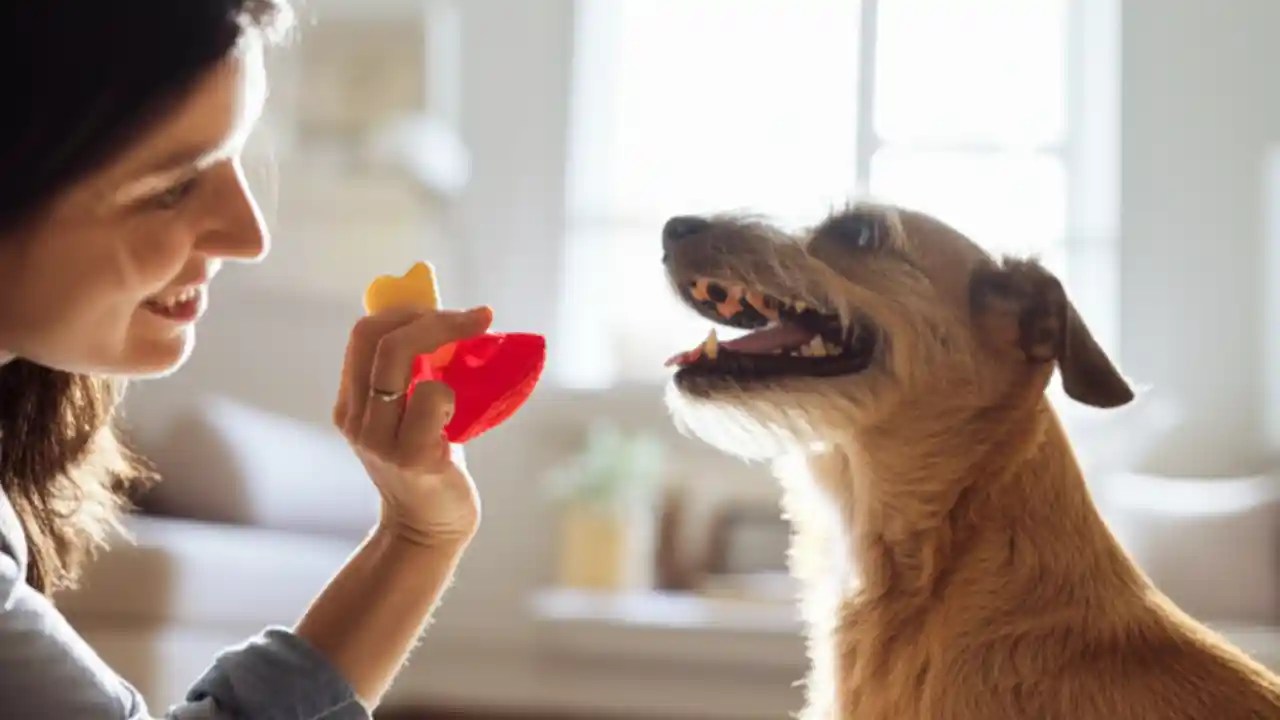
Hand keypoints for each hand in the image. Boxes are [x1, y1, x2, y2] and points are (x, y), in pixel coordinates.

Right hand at [333, 305, 493, 546]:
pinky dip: (453, 393)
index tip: (447, 309)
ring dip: (449, 352)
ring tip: (469, 375)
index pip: (365, 333)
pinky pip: (433, 398)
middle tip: (478, 319)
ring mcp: (380, 439)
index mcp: (351, 401)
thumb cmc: (429, 460)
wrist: (430, 527)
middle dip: (435, 318)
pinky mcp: (412, 457)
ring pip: (404, 361)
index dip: (407, 310)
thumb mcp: (409, 413)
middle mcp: (357, 418)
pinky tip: (459, 419)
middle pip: (382, 339)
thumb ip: (414, 375)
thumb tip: (449, 318)